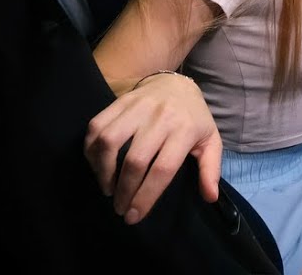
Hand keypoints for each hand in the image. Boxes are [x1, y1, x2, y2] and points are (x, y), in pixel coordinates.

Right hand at [84, 72, 221, 224]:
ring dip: (103, 171)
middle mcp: (160, 117)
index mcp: (184, 130)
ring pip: (110, 141)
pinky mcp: (119, 101)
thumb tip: (210, 197)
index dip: (146, 196)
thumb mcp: (210, 141)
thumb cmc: (193, 118)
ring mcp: (137, 107)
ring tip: (108, 188)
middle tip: (120, 207)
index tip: (134, 216)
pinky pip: (96, 126)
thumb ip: (210, 169)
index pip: (162, 169)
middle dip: (124, 191)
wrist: (176, 84)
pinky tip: (97, 166)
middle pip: (135, 160)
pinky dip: (91, 150)